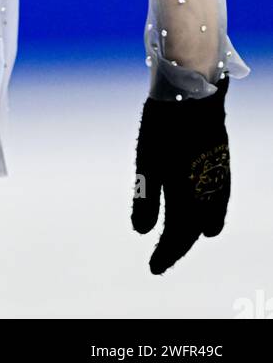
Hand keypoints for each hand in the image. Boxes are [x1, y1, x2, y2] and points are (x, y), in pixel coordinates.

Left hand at [132, 75, 230, 273]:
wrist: (193, 94)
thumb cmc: (164, 127)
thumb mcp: (146, 163)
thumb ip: (144, 199)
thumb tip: (140, 232)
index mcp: (187, 197)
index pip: (176, 237)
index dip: (165, 255)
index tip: (154, 268)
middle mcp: (207, 195)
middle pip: (194, 231)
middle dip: (178, 246)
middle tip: (163, 258)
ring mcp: (218, 180)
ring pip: (210, 217)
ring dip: (195, 231)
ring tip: (183, 240)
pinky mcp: (221, 165)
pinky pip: (219, 201)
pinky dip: (210, 214)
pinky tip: (204, 213)